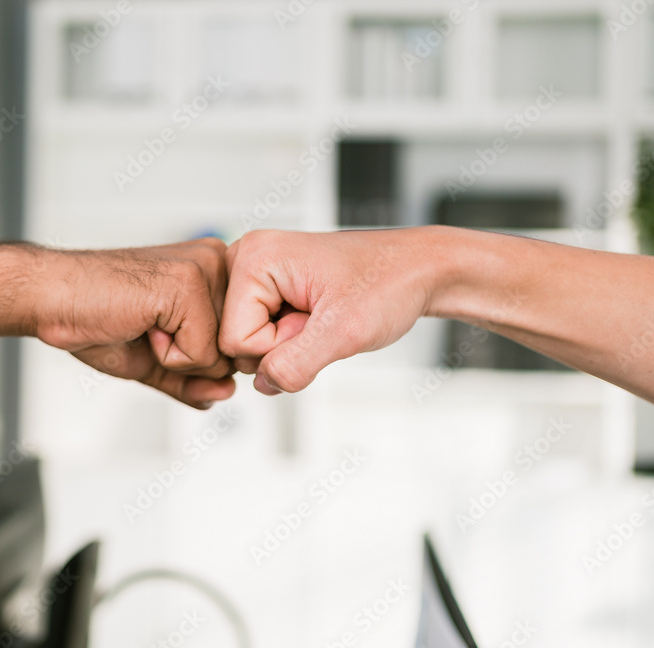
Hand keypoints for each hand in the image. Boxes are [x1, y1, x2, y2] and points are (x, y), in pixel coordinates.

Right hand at [29, 238, 235, 408]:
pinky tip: (141, 323)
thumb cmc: (96, 317)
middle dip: (187, 361)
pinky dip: (166, 356)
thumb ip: (195, 379)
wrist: (53, 299)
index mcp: (215, 272)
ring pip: (222, 356)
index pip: (237, 345)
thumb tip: (226, 393)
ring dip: (176, 358)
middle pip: (233, 353)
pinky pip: (201, 354)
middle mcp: (217, 263)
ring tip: (144, 325)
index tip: (156, 330)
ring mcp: (205, 269)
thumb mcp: (156, 359)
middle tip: (147, 329)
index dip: (195, 359)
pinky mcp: (189, 284)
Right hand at [219, 229, 442, 394]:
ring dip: (289, 344)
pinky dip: (292, 340)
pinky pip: (262, 336)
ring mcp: (258, 275)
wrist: (419, 270)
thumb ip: (296, 364)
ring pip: (249, 343)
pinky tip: (314, 320)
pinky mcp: (269, 289)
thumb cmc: (390, 281)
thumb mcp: (345, 331)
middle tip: (320, 319)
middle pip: (235, 341)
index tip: (316, 320)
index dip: (278, 346)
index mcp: (255, 257)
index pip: (234, 339)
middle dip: (281, 345)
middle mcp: (248, 259)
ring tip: (321, 317)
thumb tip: (263, 384)